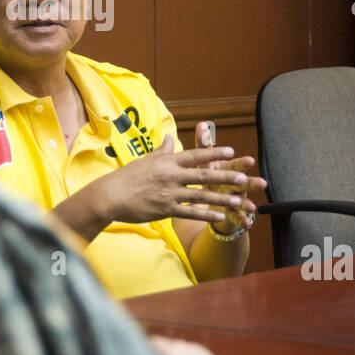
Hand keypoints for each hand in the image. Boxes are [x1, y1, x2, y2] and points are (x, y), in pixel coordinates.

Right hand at [89, 134, 252, 227]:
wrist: (110, 196)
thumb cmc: (127, 176)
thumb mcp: (146, 160)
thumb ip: (163, 151)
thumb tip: (172, 138)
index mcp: (167, 162)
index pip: (195, 155)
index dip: (214, 153)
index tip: (231, 150)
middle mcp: (171, 176)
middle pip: (203, 175)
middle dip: (224, 176)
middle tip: (243, 178)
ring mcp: (169, 194)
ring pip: (200, 196)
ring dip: (220, 198)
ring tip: (238, 200)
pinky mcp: (165, 210)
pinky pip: (189, 212)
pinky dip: (205, 215)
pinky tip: (220, 217)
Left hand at [191, 121, 264, 233]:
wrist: (212, 201)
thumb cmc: (208, 176)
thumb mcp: (204, 161)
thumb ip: (204, 145)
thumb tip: (202, 124)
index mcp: (223, 169)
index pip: (231, 164)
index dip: (239, 163)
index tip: (246, 160)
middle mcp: (231, 182)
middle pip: (240, 181)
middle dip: (249, 182)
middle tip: (261, 183)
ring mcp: (233, 198)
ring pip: (241, 199)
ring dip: (246, 203)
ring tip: (253, 207)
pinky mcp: (231, 212)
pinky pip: (236, 216)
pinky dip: (240, 219)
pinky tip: (246, 223)